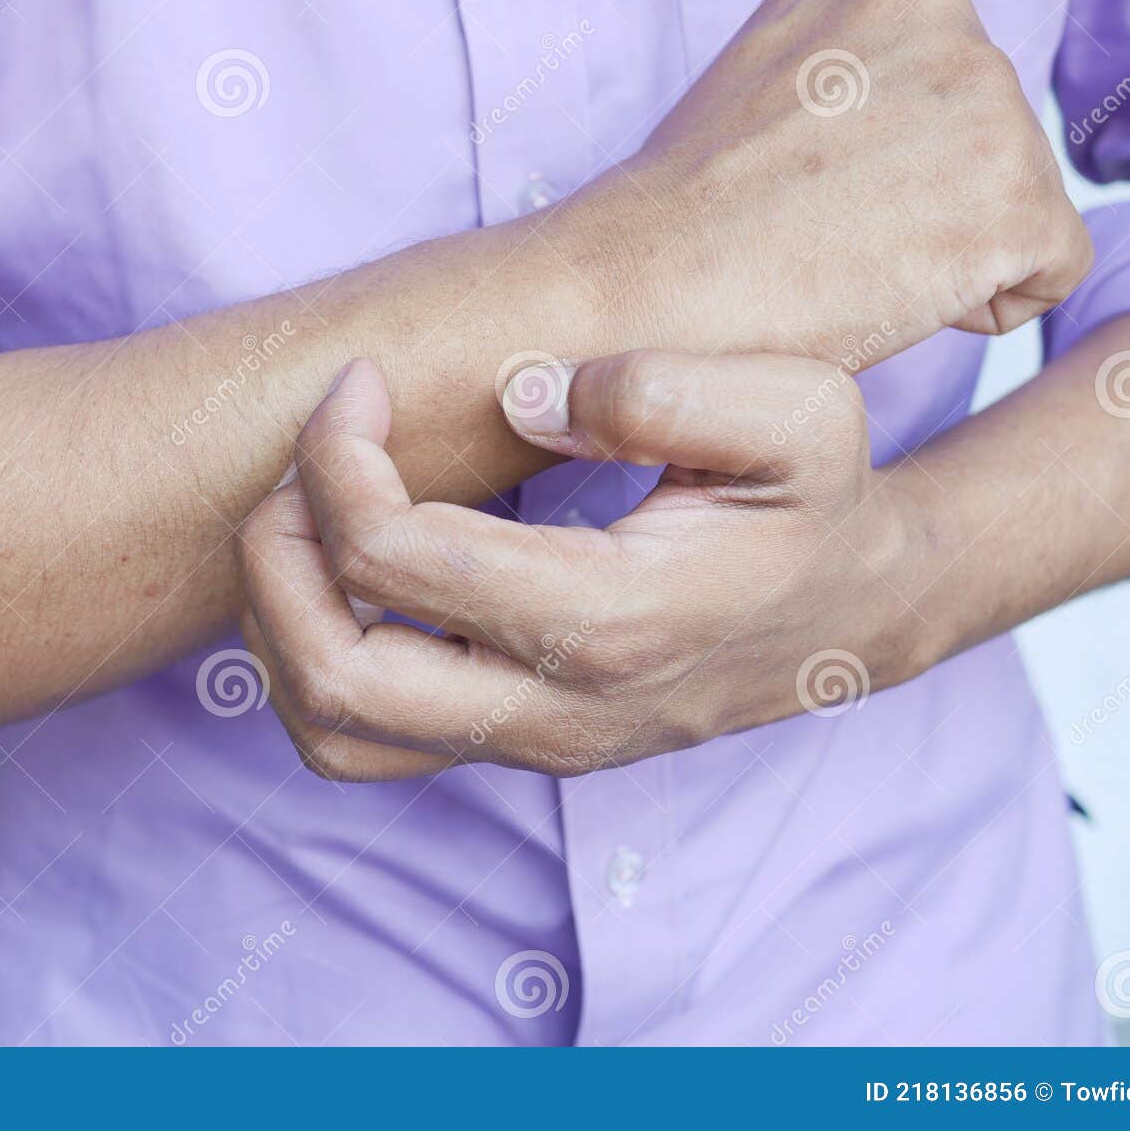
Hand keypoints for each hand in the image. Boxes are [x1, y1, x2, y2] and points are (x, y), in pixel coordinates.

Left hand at [236, 356, 934, 780]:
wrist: (852, 618)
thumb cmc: (816, 506)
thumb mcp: (798, 417)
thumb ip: (664, 389)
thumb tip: (518, 395)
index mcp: (607, 620)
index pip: (393, 556)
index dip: (338, 454)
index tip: (359, 384)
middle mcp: (551, 709)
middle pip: (333, 673)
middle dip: (277, 550)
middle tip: (301, 460)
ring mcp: (524, 743)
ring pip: (330, 727)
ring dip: (279, 617)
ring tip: (305, 516)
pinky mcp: (507, 746)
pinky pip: (360, 741)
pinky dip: (311, 661)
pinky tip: (340, 573)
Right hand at [563, 0, 1091, 366]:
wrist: (644, 281)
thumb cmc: (686, 208)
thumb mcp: (769, 68)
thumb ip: (848, 51)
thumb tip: (884, 94)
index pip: (946, 87)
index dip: (884, 156)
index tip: (806, 182)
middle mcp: (953, 16)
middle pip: (992, 141)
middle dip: (923, 199)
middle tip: (816, 228)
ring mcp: (988, 105)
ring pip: (1017, 205)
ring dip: (944, 250)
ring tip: (839, 259)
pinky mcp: (1013, 201)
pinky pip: (1048, 273)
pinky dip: (980, 306)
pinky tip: (885, 295)